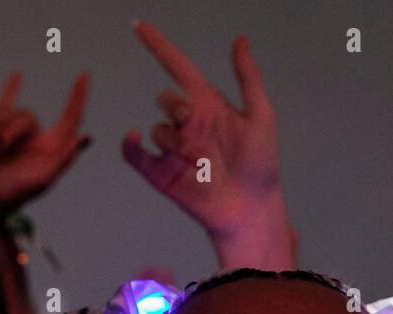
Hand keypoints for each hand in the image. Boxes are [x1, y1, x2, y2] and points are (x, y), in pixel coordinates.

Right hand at [0, 72, 90, 209]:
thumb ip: (62, 159)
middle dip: (13, 129)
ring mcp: (19, 135)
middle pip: (30, 117)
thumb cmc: (13, 193)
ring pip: (11, 115)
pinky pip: (5, 105)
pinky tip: (17, 76)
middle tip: (0, 147)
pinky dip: (10, 91)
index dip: (78, 97)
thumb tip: (83, 137)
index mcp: (53, 150)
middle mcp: (38, 140)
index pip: (71, 118)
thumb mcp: (42, 180)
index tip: (85, 75)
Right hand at [122, 21, 292, 268]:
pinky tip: (136, 138)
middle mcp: (188, 125)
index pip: (178, 68)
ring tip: (202, 165)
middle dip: (181, 112)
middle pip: (167, 100)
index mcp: (208, 106)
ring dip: (180, 144)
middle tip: (203, 137)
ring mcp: (172, 149)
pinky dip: (131, 144)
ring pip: (158, 129)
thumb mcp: (261, 116)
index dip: (159, 47)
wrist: (251, 207)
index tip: (138, 26)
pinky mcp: (161, 173)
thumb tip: (239, 40)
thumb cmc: (260, 165)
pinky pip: (135, 153)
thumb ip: (249, 77)